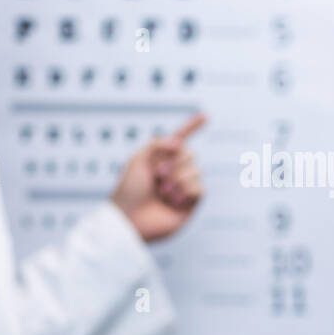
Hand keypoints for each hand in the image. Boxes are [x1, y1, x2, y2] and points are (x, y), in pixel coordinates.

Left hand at [111, 113, 206, 241]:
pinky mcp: (190, 204)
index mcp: (161, 159)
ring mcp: (183, 187)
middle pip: (191, 154)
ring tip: (162, 193)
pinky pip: (200, 189)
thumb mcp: (137, 159)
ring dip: (178, 179)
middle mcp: (174, 171)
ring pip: (196, 171)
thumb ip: (157, 143)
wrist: (129, 218)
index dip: (193, 127)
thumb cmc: (128, 192)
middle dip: (174, 163)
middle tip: (157, 175)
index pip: (181, 139)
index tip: (206, 116)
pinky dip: (186, 192)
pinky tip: (172, 201)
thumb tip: (179, 143)